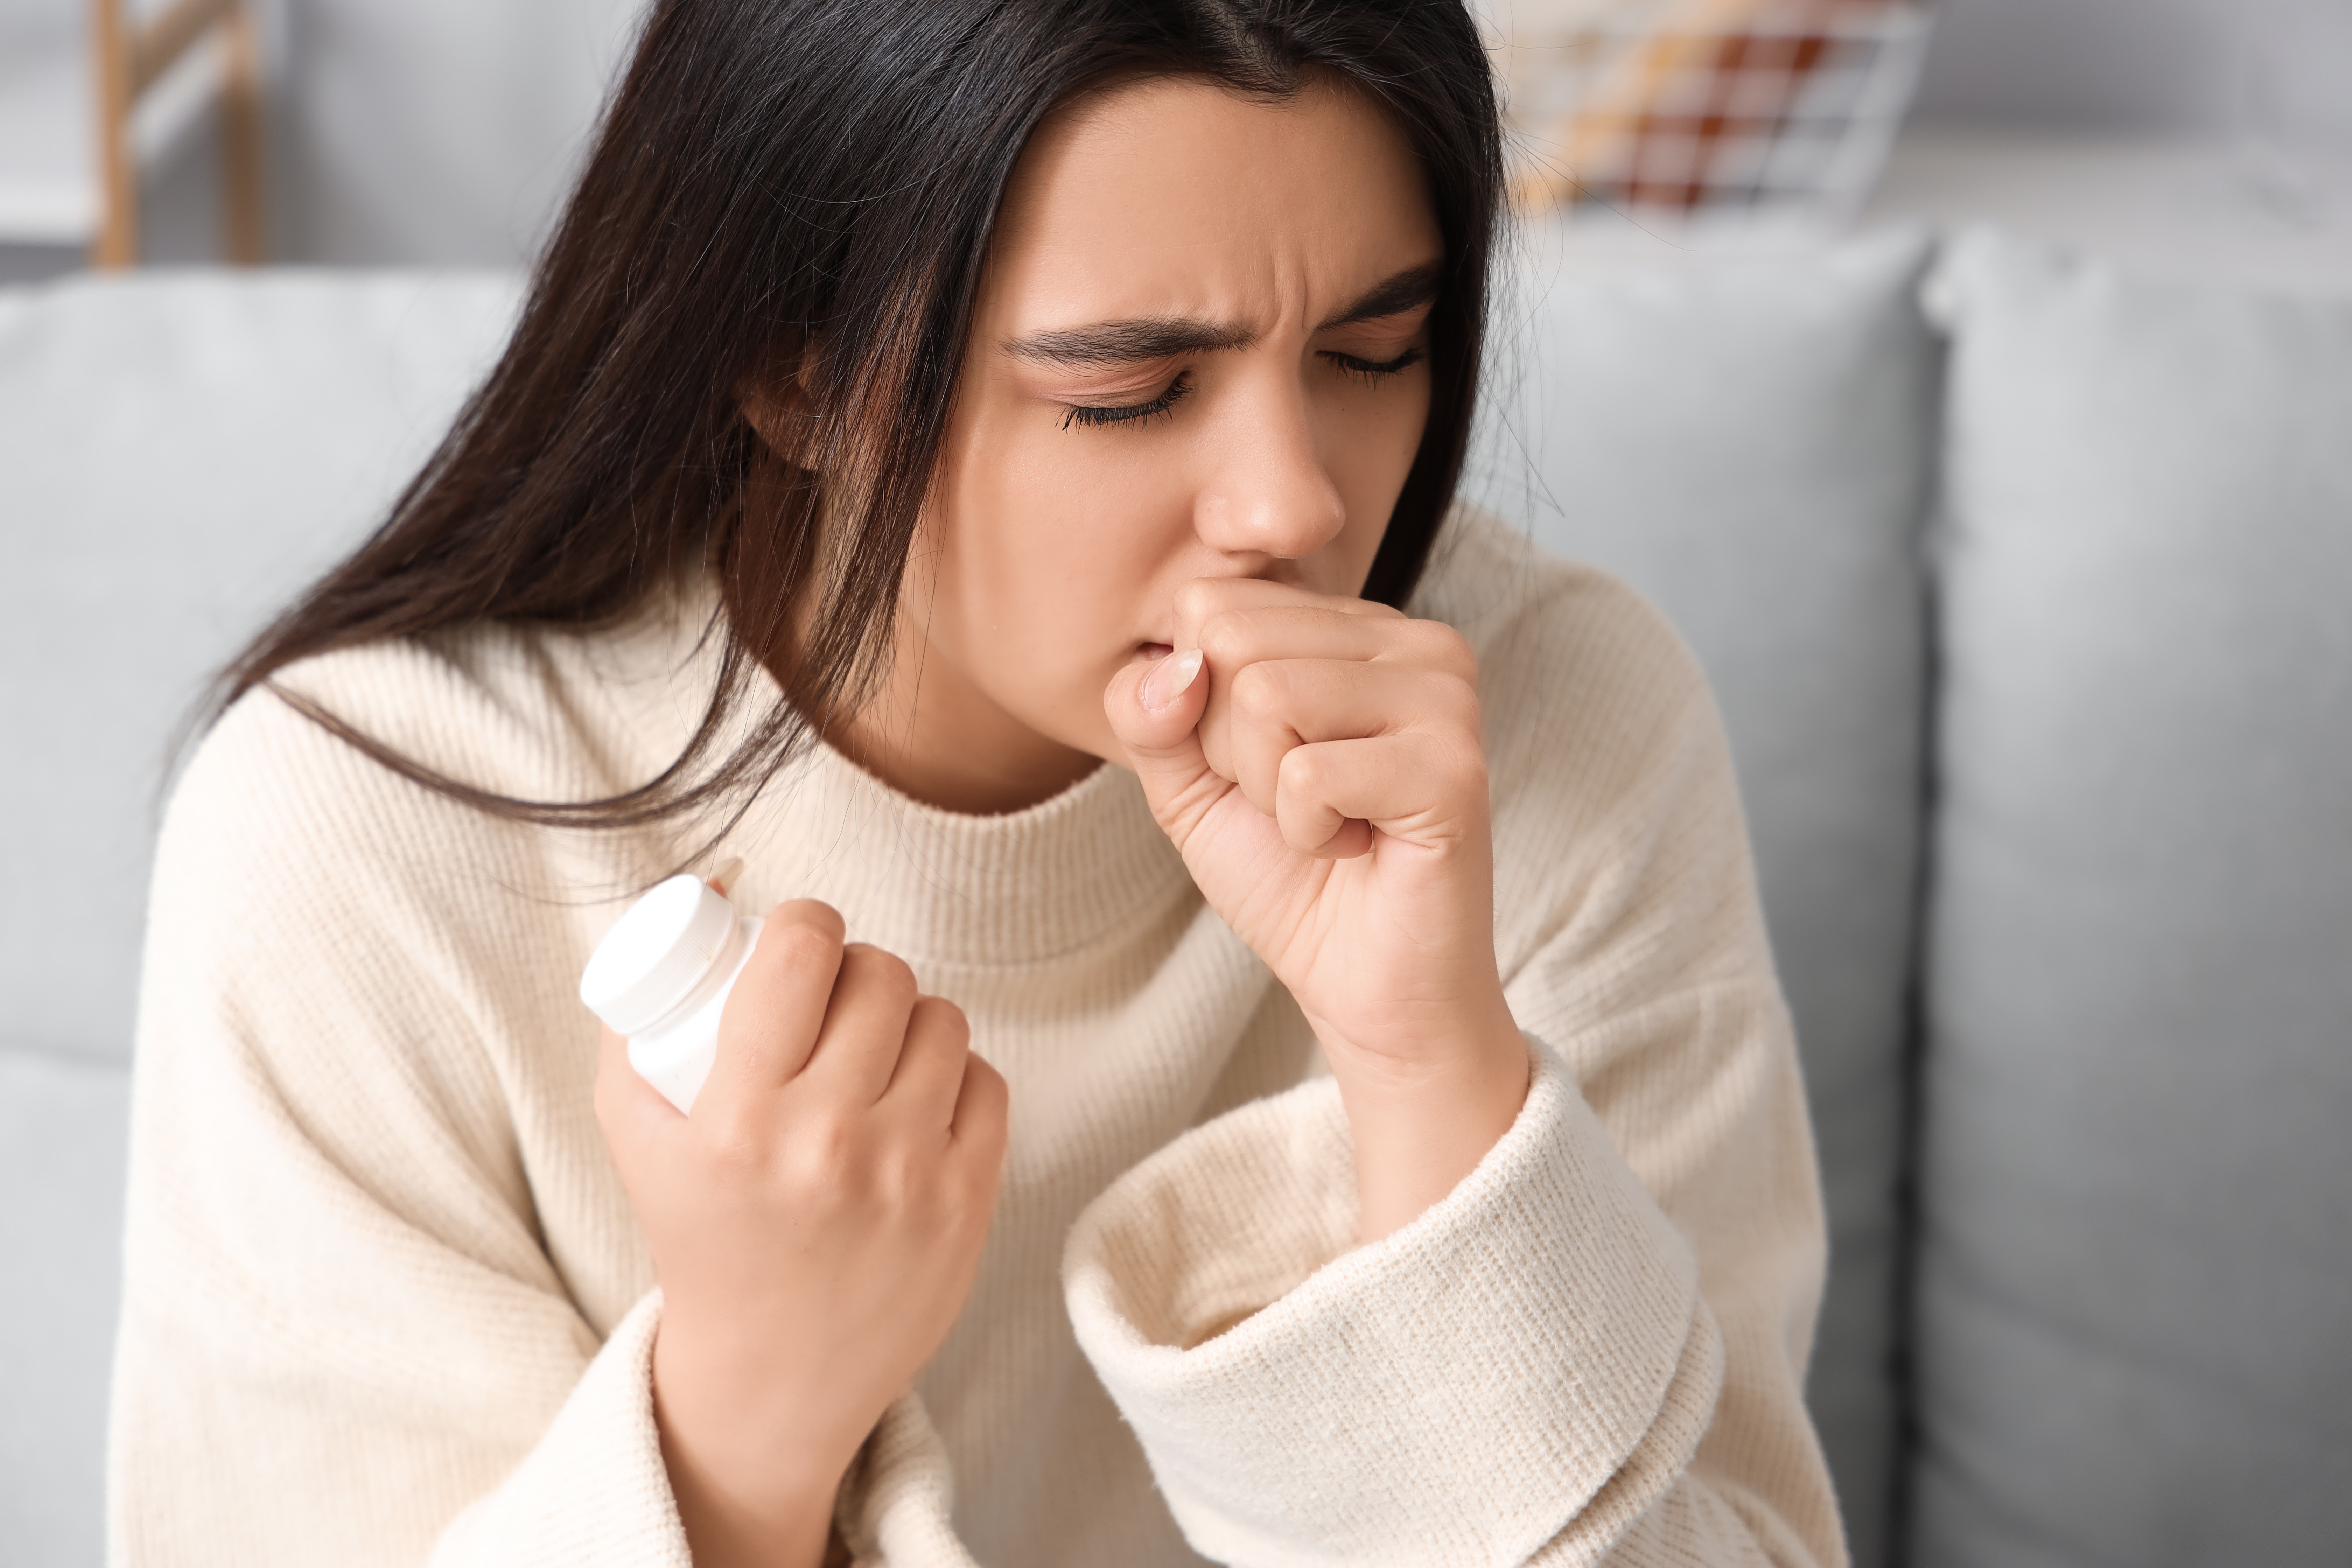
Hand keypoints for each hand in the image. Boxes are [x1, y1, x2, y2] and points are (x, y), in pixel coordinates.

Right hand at [595, 900, 1007, 1567]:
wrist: (769, 1375)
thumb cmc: (701, 1235)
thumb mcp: (636, 1130)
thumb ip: (640, 1011)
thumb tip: (716, 890)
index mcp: (739, 1122)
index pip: (801, 954)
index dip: (806, 922)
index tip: (800, 940)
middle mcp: (827, 1145)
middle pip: (881, 976)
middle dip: (859, 970)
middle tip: (839, 997)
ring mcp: (907, 1179)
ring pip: (943, 1019)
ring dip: (912, 1017)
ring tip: (880, 1045)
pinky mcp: (967, 1207)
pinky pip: (988, 1083)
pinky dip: (956, 1076)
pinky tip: (922, 1095)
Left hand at [1104, 579, 1528, 1240]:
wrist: (1366, 986)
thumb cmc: (1288, 877)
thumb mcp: (1186, 781)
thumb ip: (1148, 709)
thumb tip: (1173, 663)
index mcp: (1352, 624)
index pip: (1211, 603)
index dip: (1199, 707)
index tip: (1264, 767)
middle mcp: (1410, 638)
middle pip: (1233, 642)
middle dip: (1232, 749)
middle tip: (1299, 802)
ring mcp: (1442, 694)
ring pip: (1265, 695)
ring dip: (1269, 791)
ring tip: (1328, 822)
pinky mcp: (1454, 764)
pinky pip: (1307, 772)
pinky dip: (1307, 832)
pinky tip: (1357, 846)